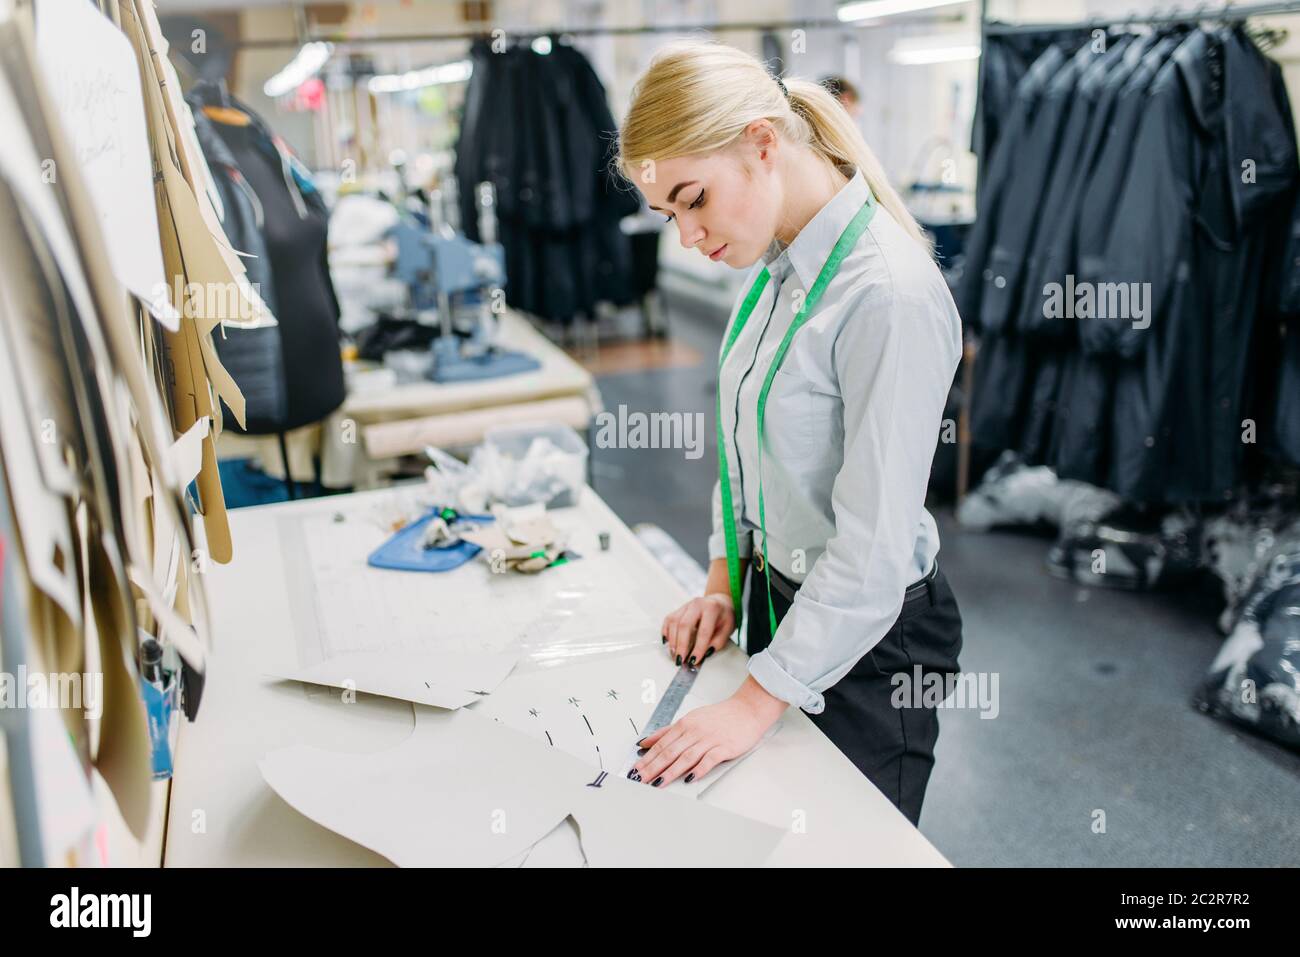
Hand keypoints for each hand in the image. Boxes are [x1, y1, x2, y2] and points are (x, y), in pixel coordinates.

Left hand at [629, 678, 786, 786]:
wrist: (746, 710)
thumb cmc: (718, 717)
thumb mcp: (690, 719)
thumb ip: (667, 731)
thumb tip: (645, 742)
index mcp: (685, 724)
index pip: (661, 744)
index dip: (647, 758)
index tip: (636, 769)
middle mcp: (694, 731)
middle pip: (670, 752)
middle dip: (653, 767)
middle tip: (640, 779)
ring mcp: (709, 739)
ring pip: (686, 757)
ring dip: (671, 771)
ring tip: (658, 783)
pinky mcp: (724, 747)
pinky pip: (709, 759)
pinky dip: (698, 769)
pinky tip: (689, 779)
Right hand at [661, 593, 734, 666]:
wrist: (720, 602)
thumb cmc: (724, 616)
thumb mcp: (728, 629)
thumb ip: (717, 642)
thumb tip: (705, 654)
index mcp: (711, 608)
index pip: (703, 631)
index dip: (698, 647)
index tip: (694, 660)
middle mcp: (697, 604)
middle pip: (684, 625)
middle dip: (681, 645)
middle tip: (680, 659)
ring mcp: (686, 606)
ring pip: (673, 622)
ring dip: (672, 641)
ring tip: (674, 654)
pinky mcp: (679, 609)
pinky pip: (668, 620)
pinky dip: (666, 632)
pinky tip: (668, 643)